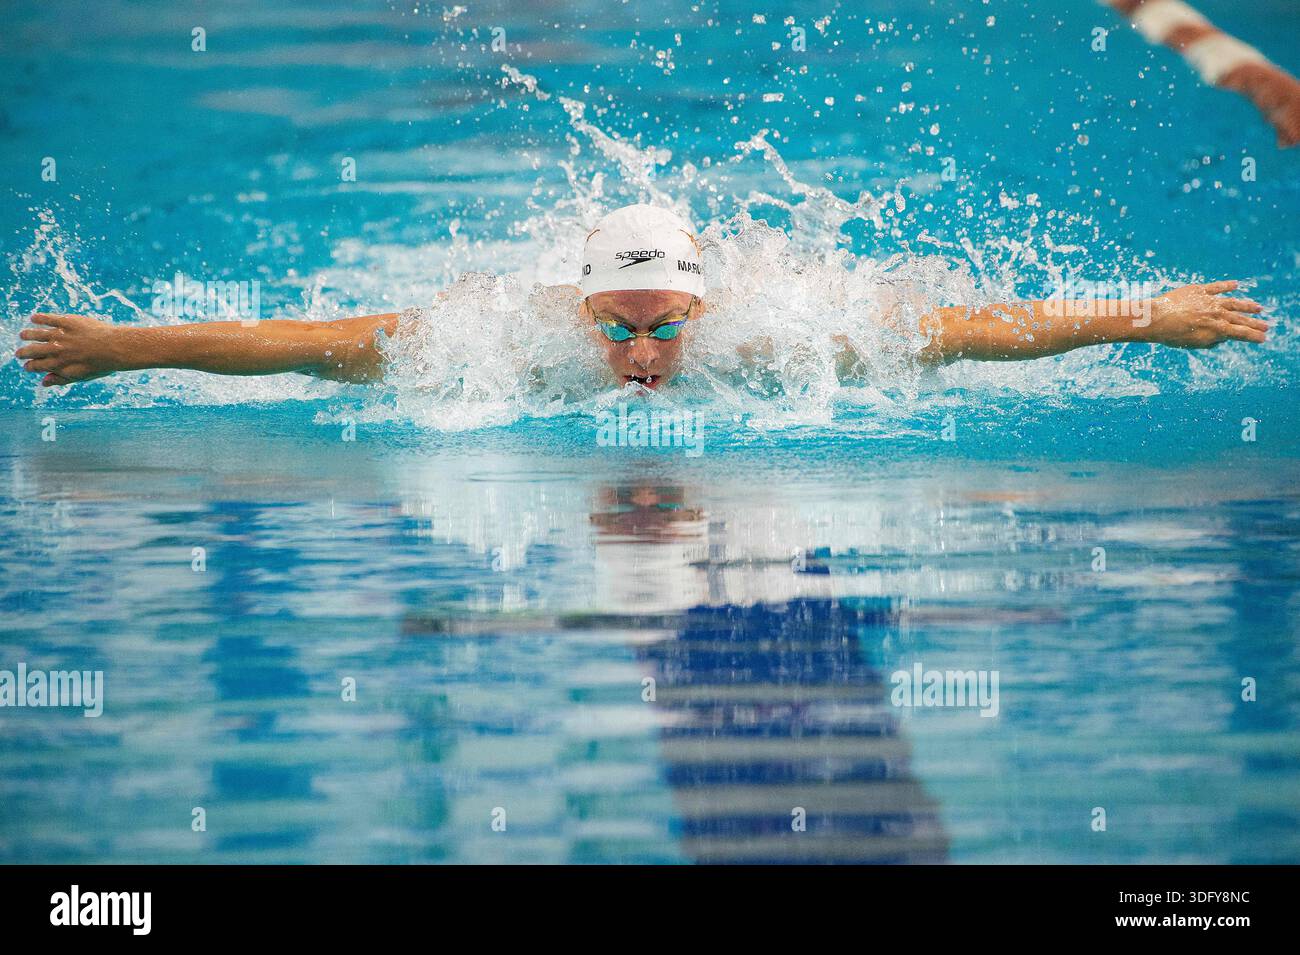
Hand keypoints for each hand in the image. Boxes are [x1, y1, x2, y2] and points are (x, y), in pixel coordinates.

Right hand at [14, 313, 124, 386]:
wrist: (116, 347)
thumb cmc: (102, 364)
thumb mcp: (81, 376)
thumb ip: (61, 379)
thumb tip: (43, 383)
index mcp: (57, 364)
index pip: (35, 366)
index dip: (29, 366)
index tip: (27, 366)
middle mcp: (55, 350)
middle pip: (32, 350)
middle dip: (23, 352)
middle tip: (20, 353)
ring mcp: (60, 335)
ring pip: (36, 334)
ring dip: (27, 335)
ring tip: (23, 335)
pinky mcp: (66, 322)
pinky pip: (48, 319)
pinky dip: (38, 318)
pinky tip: (34, 318)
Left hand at [1142, 281, 1267, 349]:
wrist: (1155, 318)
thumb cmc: (1172, 335)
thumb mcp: (1194, 344)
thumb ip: (1212, 341)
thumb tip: (1223, 338)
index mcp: (1217, 329)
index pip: (1241, 333)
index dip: (1253, 336)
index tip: (1263, 338)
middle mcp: (1217, 313)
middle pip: (1240, 318)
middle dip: (1255, 323)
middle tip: (1266, 326)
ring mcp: (1209, 300)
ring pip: (1233, 302)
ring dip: (1247, 305)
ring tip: (1258, 308)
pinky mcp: (1198, 290)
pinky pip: (1216, 287)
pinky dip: (1227, 285)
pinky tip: (1236, 285)